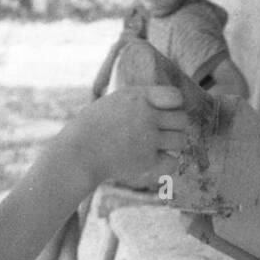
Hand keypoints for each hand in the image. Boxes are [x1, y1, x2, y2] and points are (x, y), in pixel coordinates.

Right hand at [66, 86, 194, 190]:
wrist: (78, 152)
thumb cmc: (92, 127)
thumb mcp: (114, 102)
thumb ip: (139, 102)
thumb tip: (162, 105)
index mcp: (138, 97)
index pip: (176, 97)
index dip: (174, 105)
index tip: (165, 112)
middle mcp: (147, 116)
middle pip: (182, 120)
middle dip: (175, 127)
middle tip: (162, 133)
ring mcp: (149, 138)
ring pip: (181, 140)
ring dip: (173, 144)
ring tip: (159, 146)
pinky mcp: (147, 160)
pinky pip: (173, 162)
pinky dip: (167, 163)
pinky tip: (156, 161)